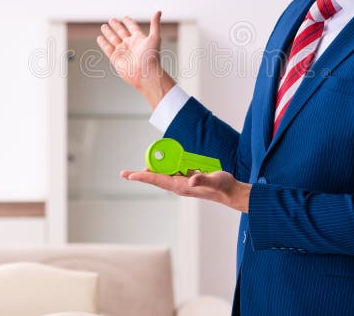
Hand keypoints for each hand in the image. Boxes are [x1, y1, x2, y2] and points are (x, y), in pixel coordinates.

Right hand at [97, 11, 175, 108]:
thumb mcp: (155, 37)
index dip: (129, 22)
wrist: (145, 73)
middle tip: (111, 19)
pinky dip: (103, 43)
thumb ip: (155, 24)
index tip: (124, 17)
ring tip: (104, 26)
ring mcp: (122, 51)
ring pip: (113, 39)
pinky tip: (100, 38)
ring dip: (109, 33)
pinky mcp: (115, 58)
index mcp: (139, 39)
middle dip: (116, 26)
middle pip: (121, 32)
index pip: (132, 28)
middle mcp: (130, 44)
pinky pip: (108, 48)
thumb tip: (158, 12)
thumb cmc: (152, 57)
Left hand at [120, 169, 250, 212]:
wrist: (229, 191)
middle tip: (124, 173)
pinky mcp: (186, 178)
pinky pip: (171, 171)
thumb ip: (203, 180)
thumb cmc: (222, 187)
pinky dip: (163, 167)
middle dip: (141, 175)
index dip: (143, 177)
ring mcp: (182, 182)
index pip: (158, 180)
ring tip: (136, 170)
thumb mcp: (214, 181)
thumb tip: (191, 180)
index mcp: (181, 186)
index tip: (129, 176)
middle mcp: (178, 185)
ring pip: (162, 175)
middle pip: (156, 178)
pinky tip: (160, 162)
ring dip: (150, 170)